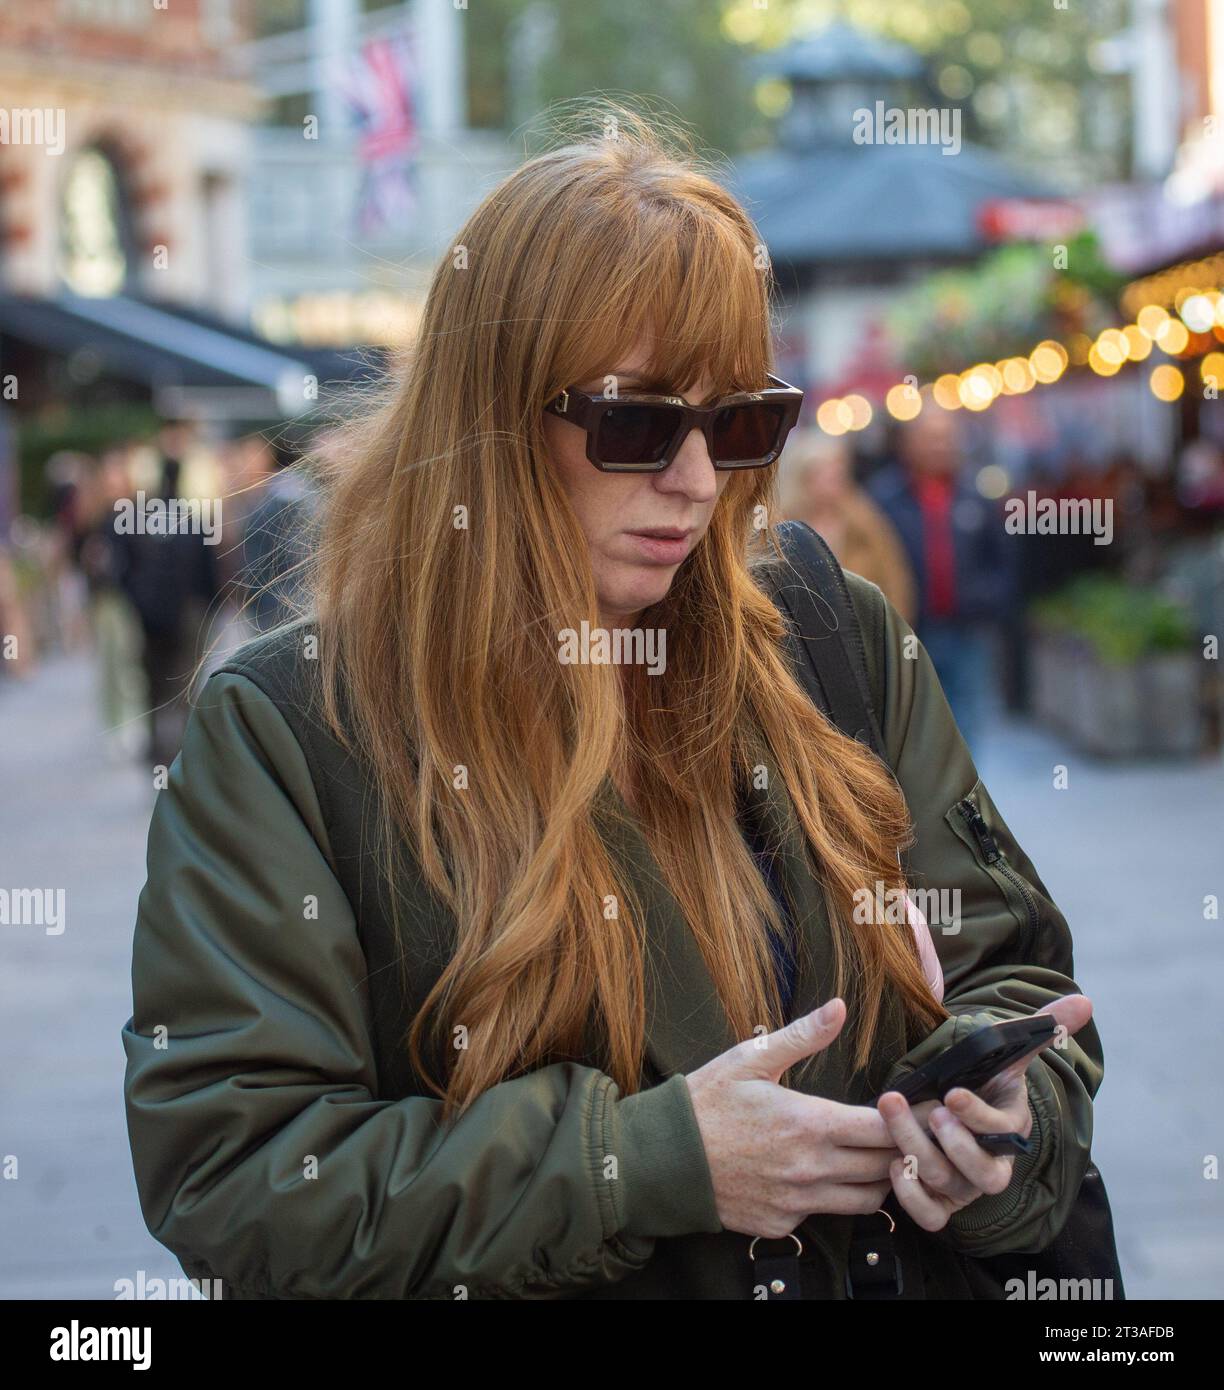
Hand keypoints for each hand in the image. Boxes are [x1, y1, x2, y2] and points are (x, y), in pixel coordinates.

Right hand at [685, 998, 903, 1238]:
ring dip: (874, 1179)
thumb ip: (802, 1036)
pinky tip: (817, 1174)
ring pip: (865, 1201)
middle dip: (897, 1149)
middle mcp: (811, 1169)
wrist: (661, 1158)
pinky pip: (823, 1215)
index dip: (905, 1119)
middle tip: (899, 1132)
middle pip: (884, 1167)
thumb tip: (838, 1008)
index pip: (884, 1130)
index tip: (913, 1109)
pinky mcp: (781, 1224)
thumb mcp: (750, 1059)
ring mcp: (797, 1202)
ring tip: (869, 1156)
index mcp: (809, 1124)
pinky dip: (830, 1197)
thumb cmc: (705, 1103)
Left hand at [876, 993, 1092, 1232]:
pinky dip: (911, 1198)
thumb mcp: (1009, 1052)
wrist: (952, 1108)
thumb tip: (1084, 1001)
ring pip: (945, 1183)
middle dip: (953, 1144)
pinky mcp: (939, 1201)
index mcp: (1012, 1129)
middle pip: (981, 1172)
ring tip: (892, 1111)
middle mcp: (992, 1164)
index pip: (1003, 1132)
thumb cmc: (982, 1079)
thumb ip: (1042, 1027)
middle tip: (930, 1110)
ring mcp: (965, 1186)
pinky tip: (893, 1166)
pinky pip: (930, 1217)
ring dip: (916, 1149)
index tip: (952, 1093)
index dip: (979, 1117)